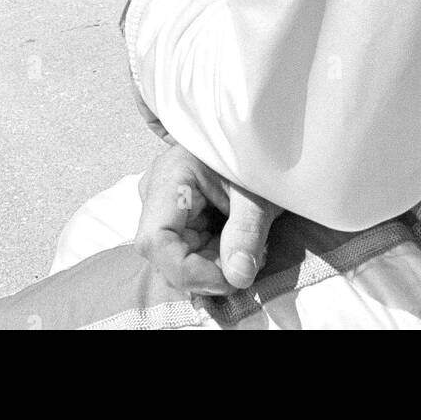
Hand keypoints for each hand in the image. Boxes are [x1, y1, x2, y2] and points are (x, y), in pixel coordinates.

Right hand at [134, 143, 281, 296]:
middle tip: (251, 260)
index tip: (228, 280)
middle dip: (209, 270)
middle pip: (167, 256)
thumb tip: (237, 277)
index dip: (187, 271)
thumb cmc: (258, 157)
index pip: (156, 240)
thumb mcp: (259, 193)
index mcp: (171, 176)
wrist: (264, 140)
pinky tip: (238, 245)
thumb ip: (247, 232)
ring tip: (250, 248)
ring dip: (215, 266)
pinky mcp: (178, 218)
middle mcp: (158, 193)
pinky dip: (215, 258)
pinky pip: (189, 252)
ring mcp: (166, 207)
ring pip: (178, 260)